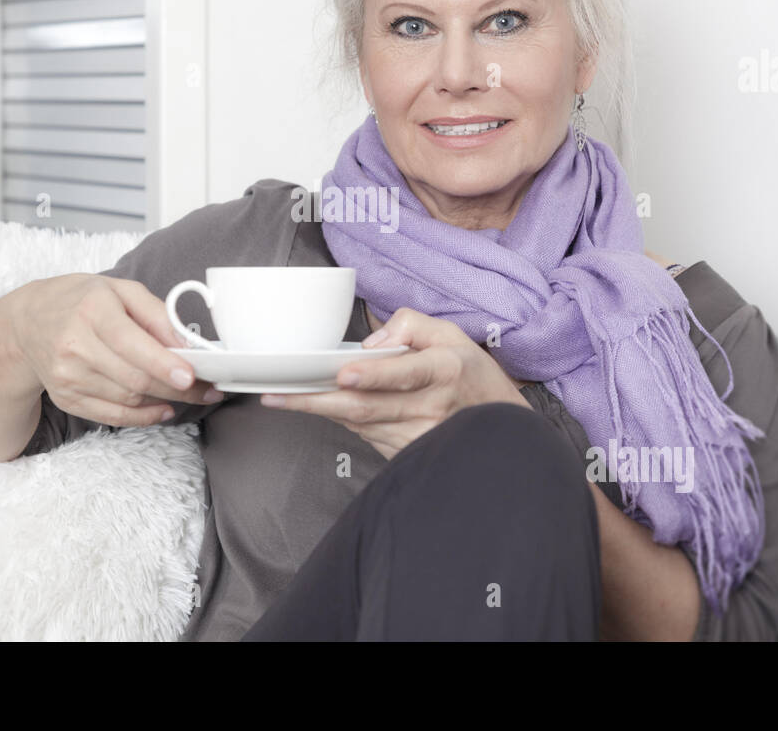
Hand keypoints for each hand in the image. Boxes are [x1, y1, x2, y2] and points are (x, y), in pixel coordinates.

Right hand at [3, 273, 222, 426]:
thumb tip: (186, 344)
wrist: (29, 321)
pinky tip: (163, 408)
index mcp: (91, 311)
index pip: (130, 343)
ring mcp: (66, 376)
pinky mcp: (65, 398)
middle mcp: (74, 345)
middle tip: (208, 389)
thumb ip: (156, 313)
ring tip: (189, 394)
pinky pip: (112, 416)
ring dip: (165, 400)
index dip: (163, 363)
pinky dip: (143, 416)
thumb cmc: (83, 300)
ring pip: (127, 399)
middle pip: (134, 378)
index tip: (191, 376)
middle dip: (177, 388)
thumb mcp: (121, 290)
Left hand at [260, 307, 530, 458]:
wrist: (501, 429)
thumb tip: (371, 344)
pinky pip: (364, 434)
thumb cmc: (471, 375)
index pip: (406, 373)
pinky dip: (339, 419)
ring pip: (359, 423)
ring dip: (318, 411)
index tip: (344, 373)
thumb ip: (411, 325)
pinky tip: (317, 407)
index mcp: (445, 370)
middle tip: (277, 393)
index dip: (374, 375)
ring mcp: (418, 436)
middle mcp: (431, 407)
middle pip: (367, 407)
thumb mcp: (452, 335)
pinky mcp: (406, 453)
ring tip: (280, 397)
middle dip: (317, 400)